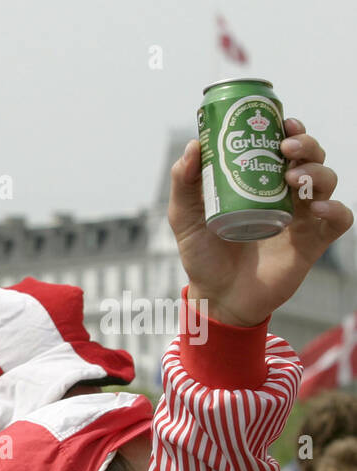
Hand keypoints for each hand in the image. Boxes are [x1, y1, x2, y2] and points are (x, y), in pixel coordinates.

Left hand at [169, 119, 352, 326]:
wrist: (216, 296)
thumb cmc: (203, 255)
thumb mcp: (185, 217)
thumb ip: (184, 183)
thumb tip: (194, 145)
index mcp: (261, 183)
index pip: (284, 147)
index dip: (290, 129)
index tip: (283, 121)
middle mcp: (286, 196)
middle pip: (311, 157)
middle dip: (306, 144)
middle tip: (286, 147)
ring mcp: (302, 218)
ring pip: (327, 181)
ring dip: (317, 171)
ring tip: (293, 177)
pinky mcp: (313, 243)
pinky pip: (339, 219)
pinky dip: (335, 208)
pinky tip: (316, 208)